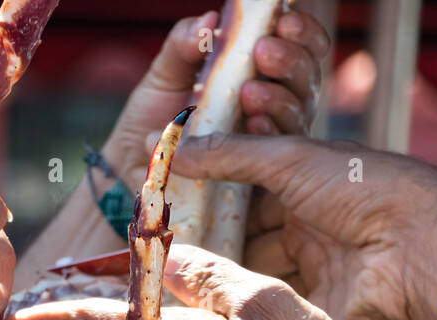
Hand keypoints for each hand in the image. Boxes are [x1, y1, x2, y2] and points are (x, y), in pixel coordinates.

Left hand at [101, 9, 330, 186]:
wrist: (131, 167)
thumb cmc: (151, 118)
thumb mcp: (166, 75)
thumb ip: (184, 44)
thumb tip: (209, 20)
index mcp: (258, 76)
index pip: (299, 50)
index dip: (302, 34)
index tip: (285, 20)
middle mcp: (272, 109)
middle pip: (305, 83)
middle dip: (291, 62)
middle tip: (264, 51)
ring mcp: (268, 147)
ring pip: (296, 119)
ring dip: (279, 101)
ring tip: (250, 92)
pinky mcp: (258, 181)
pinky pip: (274, 164)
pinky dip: (266, 141)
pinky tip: (253, 127)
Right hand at [171, 135, 436, 319]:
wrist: (415, 244)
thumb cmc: (361, 186)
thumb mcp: (288, 158)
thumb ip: (231, 155)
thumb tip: (175, 150)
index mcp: (309, 191)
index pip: (249, 198)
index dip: (212, 202)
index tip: (170, 208)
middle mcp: (311, 234)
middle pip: (248, 242)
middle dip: (212, 244)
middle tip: (163, 248)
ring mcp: (315, 276)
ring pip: (255, 280)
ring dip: (222, 279)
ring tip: (172, 277)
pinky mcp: (318, 315)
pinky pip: (273, 314)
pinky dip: (243, 311)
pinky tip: (203, 308)